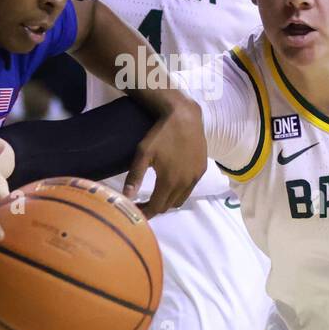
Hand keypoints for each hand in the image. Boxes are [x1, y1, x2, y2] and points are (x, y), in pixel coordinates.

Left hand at [122, 94, 206, 216]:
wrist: (185, 117)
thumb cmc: (161, 134)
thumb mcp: (143, 153)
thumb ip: (135, 177)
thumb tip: (126, 197)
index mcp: (169, 181)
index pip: (156, 207)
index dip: (145, 212)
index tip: (136, 210)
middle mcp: (185, 183)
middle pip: (168, 205)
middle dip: (155, 207)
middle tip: (143, 202)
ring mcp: (195, 177)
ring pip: (180, 199)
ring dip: (168, 200)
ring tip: (157, 194)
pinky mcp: (201, 170)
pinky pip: (190, 188)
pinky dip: (180, 191)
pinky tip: (172, 181)